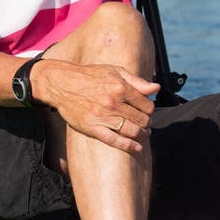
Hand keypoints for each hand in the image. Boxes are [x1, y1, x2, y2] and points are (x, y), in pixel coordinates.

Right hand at [34, 60, 158, 152]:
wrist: (62, 83)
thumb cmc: (90, 75)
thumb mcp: (114, 71)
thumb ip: (137, 81)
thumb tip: (156, 88)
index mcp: (120, 87)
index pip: (146, 105)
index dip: (150, 109)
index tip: (147, 111)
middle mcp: (113, 102)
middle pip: (141, 119)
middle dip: (146, 123)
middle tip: (145, 123)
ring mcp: (102, 116)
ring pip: (131, 131)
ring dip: (141, 134)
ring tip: (143, 134)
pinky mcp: (92, 128)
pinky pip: (115, 141)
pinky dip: (129, 146)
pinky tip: (137, 148)